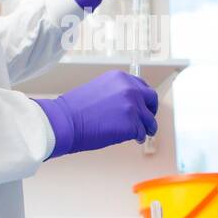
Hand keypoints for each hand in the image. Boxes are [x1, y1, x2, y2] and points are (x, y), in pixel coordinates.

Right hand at [33, 70, 158, 158]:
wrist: (65, 121)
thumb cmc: (75, 109)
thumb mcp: (99, 89)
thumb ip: (117, 93)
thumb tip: (128, 104)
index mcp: (121, 77)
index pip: (142, 85)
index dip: (144, 97)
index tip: (144, 105)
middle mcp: (130, 89)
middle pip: (152, 99)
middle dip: (151, 110)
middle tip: (147, 120)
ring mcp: (133, 106)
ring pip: (149, 120)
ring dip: (146, 127)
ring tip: (140, 134)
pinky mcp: (133, 124)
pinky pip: (142, 133)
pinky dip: (139, 137)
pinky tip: (133, 139)